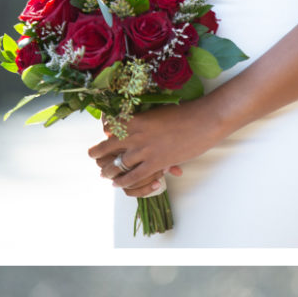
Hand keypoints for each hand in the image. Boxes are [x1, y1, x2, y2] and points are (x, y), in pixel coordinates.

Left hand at [89, 97, 223, 197]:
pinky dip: (123, 182)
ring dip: (108, 171)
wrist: (204, 120)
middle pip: (106, 146)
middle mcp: (135, 135)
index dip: (103, 129)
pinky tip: (117, 184)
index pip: (108, 125)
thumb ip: (144, 121)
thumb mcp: (158, 113)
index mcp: (135, 118)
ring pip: (117, 165)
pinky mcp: (155, 164)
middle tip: (93, 155)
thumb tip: (136, 125)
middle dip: (97, 153)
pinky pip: (132, 177)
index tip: (102, 132)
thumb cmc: (185, 113)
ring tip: (103, 173)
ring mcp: (144, 151)